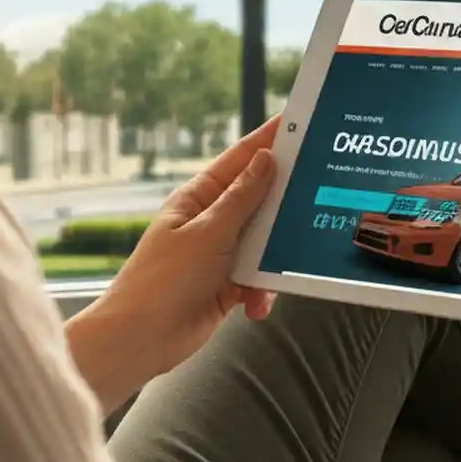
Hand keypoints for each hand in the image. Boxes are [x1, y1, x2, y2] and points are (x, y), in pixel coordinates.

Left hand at [64, 117, 278, 410]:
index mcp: (198, 198)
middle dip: (284, 203)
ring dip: (273, 258)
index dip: (267, 140)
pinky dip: (261, 293)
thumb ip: (242, 198)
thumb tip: (265, 158)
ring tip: (282, 266)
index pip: (239, 160)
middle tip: (319, 193)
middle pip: (258, 200)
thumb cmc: (163, 280)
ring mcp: (219, 254)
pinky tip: (255, 307)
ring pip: (264, 242)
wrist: (140, 340)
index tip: (297, 121)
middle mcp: (210, 222)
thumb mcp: (209, 233)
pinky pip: (258, 279)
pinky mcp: (227, 286)